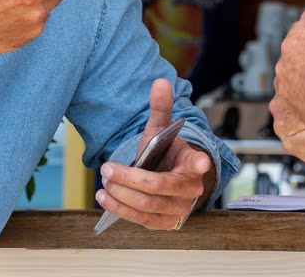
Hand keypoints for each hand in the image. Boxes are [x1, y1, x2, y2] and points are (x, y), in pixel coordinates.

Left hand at [95, 79, 211, 230]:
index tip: (200, 161)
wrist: (169, 179)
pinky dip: (120, 208)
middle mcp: (189, 189)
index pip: (199, 163)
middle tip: (107, 168)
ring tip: (104, 181)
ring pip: (145, 204)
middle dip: (128, 177)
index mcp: (193, 163)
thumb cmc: (166, 154)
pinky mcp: (164, 223)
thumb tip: (160, 82)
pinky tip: (105, 198)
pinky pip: (140, 219)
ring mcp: (178, 208)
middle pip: (156, 186)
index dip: (199, 163)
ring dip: (120, 193)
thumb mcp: (162, 130)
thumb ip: (161, 107)